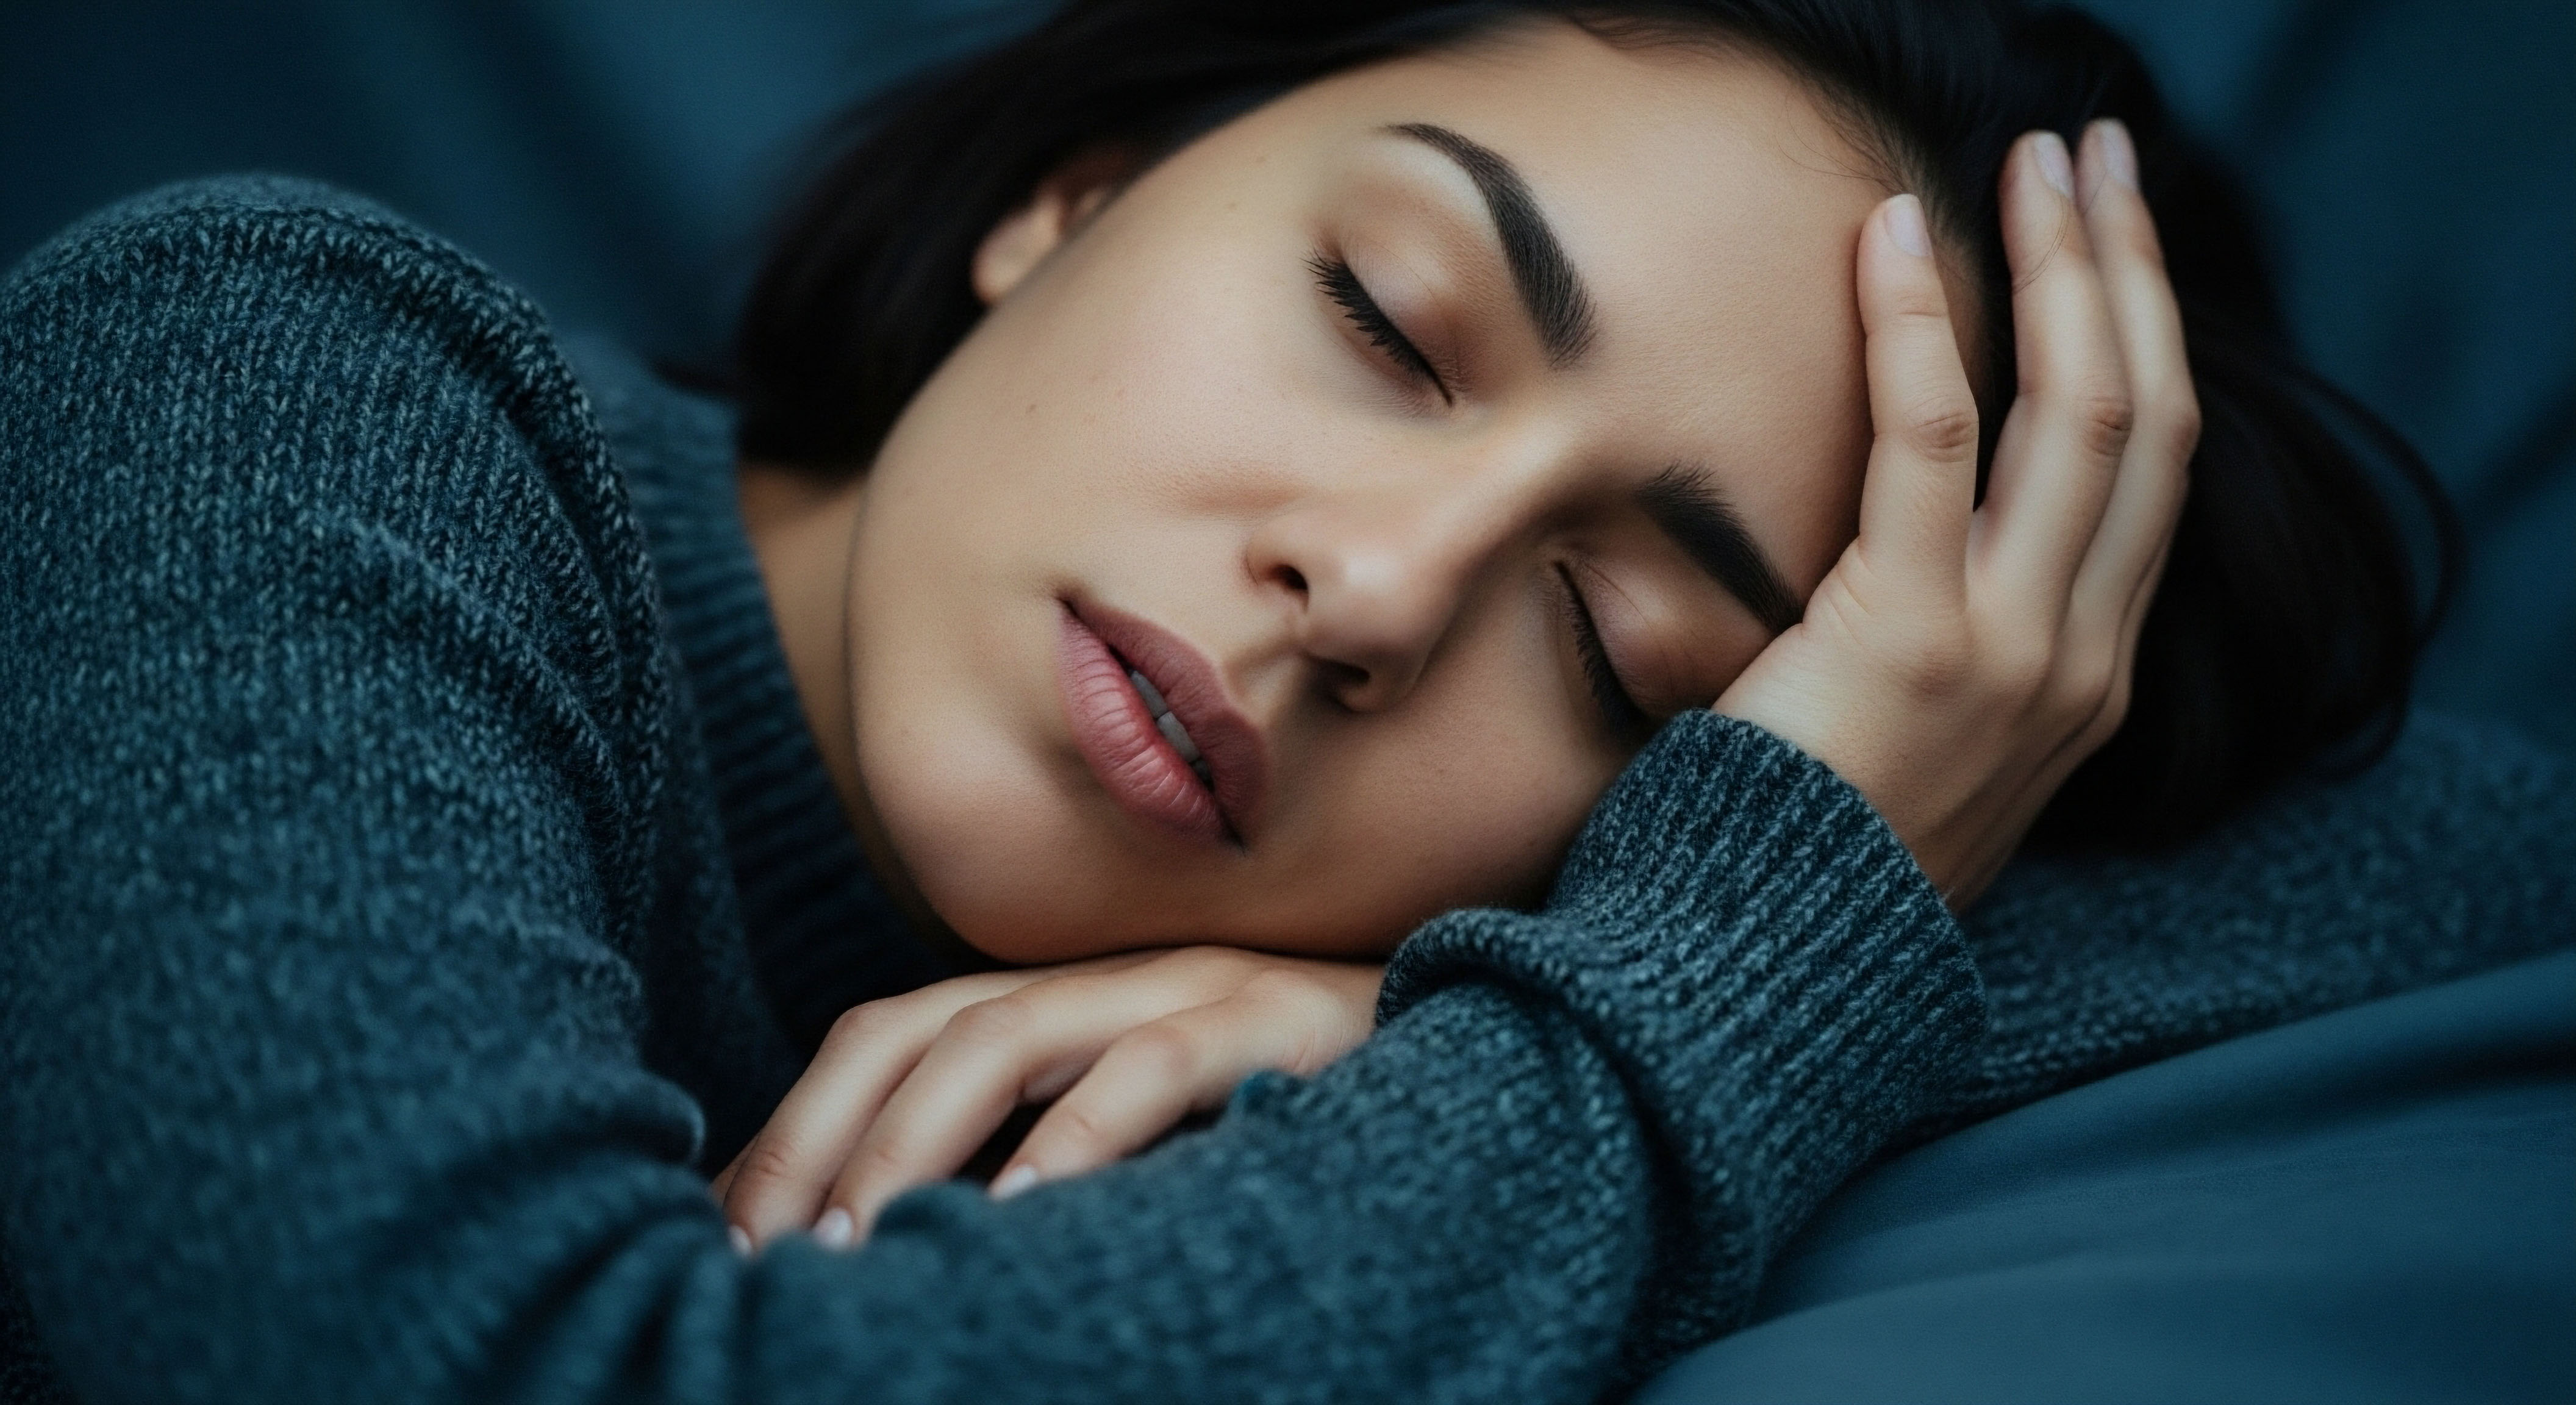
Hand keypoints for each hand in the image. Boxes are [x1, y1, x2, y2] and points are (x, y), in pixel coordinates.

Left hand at [711, 946, 1382, 1249]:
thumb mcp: (1143, 1138)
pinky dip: (1075, 1141)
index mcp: (1060, 1004)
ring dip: (913, 1141)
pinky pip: (1151, 1071)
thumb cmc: (1289, 1108)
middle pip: (916, 1026)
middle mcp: (1102, 982)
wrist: (1474, 1036)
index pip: (887, 1035)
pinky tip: (1020, 1220)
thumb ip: (1033, 1168)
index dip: (793, 1125)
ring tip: (855, 1247)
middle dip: (818, 1138)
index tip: (723, 1232)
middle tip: (754, 1253)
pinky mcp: (1269, 1021)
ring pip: (1009, 1035)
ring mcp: (1185, 989)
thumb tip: (901, 1255)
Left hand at [1716, 120, 2196, 907]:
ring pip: (2080, 413)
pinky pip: (1931, 441)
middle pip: (2144, 420)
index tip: (2111, 248)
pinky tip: (1896, 234)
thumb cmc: (1803, 848)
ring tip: (2039, 160)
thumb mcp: (1923, 743)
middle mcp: (2078, 658)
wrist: (1758, 965)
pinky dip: (1919, 326)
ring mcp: (2014, 650)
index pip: (2150, 477)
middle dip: (2129, 274)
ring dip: (2065, 266)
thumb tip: (1907, 548)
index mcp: (2085, 679)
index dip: (2143, 345)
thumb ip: (1950, 641)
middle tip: (2095, 160)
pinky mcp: (1915, 637)